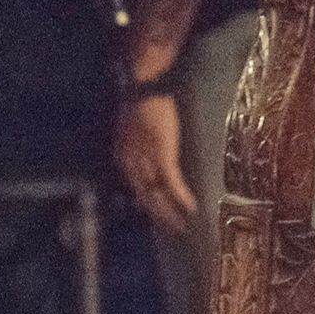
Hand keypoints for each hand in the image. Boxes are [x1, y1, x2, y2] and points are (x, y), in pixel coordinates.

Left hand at [115, 92, 200, 232]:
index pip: (136, 187)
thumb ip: (140, 146)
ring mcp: (146, 160)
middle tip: (174, 228)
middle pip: (144, 197)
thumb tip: (152, 160)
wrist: (146, 86)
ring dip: (170, 212)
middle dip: (159, 215)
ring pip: (157, 195)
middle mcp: (130, 163)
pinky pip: (172, 182)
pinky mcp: (163, 155)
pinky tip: (191, 207)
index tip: (160, 214)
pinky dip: (181, 196)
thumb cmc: (143, 100)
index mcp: (123, 156)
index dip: (148, 203)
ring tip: (182, 225)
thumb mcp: (136, 126)